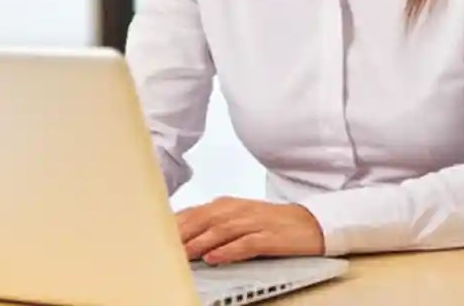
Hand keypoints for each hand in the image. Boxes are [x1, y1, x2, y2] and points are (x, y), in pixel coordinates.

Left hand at [176, 197, 325, 264]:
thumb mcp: (237, 218)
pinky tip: (215, 257)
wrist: (309, 223)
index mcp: (226, 205)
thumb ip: (211, 224)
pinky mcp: (269, 236)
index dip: (174, 225)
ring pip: (221, 230)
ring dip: (200, 242)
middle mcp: (237, 210)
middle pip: (203, 219)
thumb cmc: (269, 223)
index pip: (194, 212)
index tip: (155, 236)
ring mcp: (254, 222)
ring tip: (184, 254)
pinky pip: (246, 243)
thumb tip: (181, 233)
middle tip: (163, 248)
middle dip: (182, 234)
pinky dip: (228, 250)